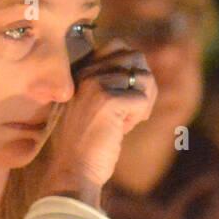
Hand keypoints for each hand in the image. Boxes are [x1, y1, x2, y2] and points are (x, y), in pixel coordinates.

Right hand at [37, 39, 156, 200]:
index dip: (132, 71)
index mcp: (81, 70)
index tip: (124, 98)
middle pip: (136, 58)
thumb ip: (113, 84)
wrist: (74, 170)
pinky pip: (142, 98)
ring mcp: (95, 84)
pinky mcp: (108, 100)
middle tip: (133, 111)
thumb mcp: (97, 106)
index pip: (120, 47)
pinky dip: (139, 116)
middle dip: (143, 85)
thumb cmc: (88, 145)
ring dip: (144, 101)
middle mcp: (86, 72)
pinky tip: (123, 129)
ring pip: (143, 76)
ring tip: (127, 121)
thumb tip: (144, 70)